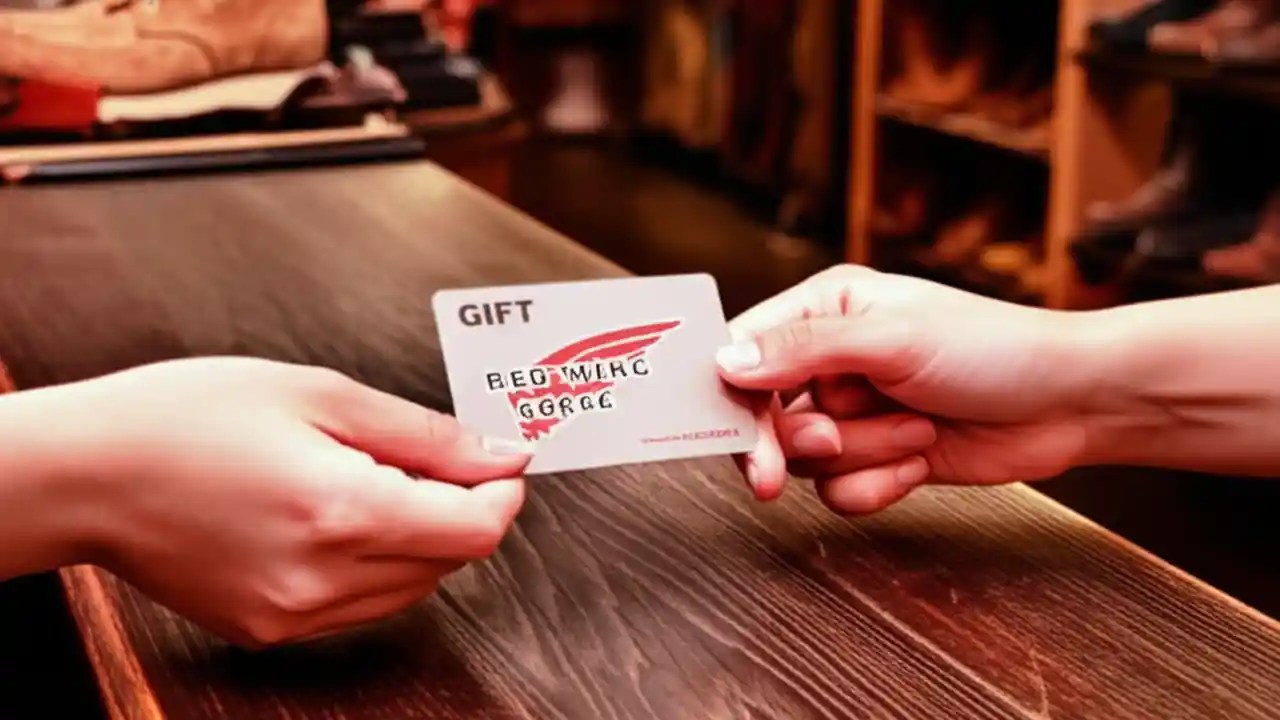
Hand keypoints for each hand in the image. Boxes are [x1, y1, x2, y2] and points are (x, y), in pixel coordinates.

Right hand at [40, 357, 531, 646]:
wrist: (89, 473)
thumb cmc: (189, 417)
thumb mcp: (321, 396)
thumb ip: (426, 435)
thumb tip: (502, 454)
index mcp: (342, 510)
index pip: (476, 531)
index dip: (504, 494)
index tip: (502, 461)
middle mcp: (322, 577)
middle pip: (449, 562)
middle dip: (461, 509)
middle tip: (432, 458)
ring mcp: (293, 614)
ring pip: (410, 589)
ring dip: (421, 539)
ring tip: (371, 480)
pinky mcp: (268, 628)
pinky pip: (358, 605)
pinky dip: (373, 564)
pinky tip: (334, 517)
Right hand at [717, 265, 1100, 514]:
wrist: (1068, 405)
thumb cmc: (995, 348)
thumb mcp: (892, 339)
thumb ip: (802, 350)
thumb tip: (724, 361)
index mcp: (824, 311)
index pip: (743, 353)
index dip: (732, 399)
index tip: (741, 438)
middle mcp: (830, 360)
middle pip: (764, 418)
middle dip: (800, 439)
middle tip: (829, 444)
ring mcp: (854, 412)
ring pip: (806, 460)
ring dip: (864, 454)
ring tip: (917, 429)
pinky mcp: (878, 456)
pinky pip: (839, 491)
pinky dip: (878, 485)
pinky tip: (920, 461)